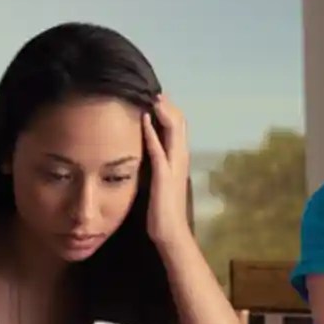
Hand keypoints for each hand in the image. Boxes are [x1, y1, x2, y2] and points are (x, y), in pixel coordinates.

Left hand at [143, 93, 192, 247]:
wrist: (171, 234)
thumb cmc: (163, 210)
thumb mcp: (161, 180)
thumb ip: (158, 164)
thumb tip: (148, 150)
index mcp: (178, 159)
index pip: (177, 126)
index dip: (169, 109)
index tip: (156, 96)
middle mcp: (180, 158)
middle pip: (179, 122)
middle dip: (167, 105)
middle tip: (153, 89)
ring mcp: (173, 166)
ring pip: (173, 131)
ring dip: (162, 112)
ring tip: (151, 97)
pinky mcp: (163, 177)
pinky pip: (158, 150)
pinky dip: (151, 133)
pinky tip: (143, 120)